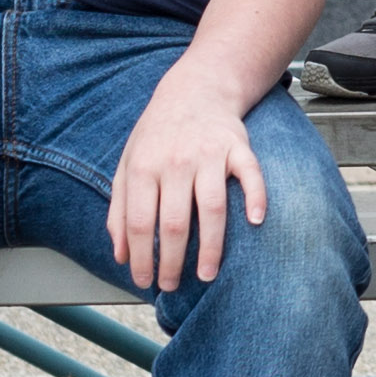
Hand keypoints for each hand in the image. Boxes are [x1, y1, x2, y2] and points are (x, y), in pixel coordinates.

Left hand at [108, 79, 272, 291]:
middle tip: (173, 285)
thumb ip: (119, 210)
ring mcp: (209, 154)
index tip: (145, 281)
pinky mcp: (238, 147)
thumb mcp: (127, 166)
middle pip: (175, 223)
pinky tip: (255, 221)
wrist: (194, 90)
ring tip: (208, 275)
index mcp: (144, 168)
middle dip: (174, 262)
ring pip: (212, 208)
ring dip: (212, 248)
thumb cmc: (157, 136)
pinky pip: (250, 175)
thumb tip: (120, 255)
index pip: (140, 223)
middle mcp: (176, 162)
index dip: (142, 257)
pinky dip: (256, 198)